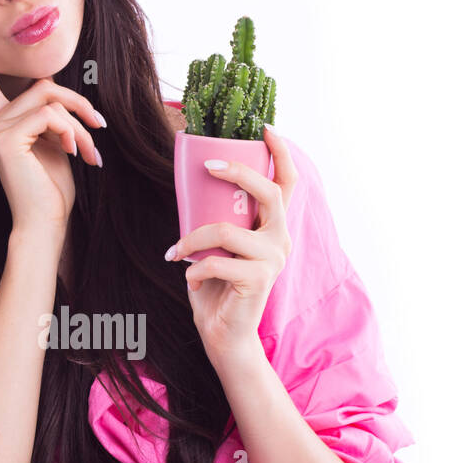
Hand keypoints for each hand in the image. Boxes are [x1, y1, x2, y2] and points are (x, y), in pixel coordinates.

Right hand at [0, 31, 104, 235]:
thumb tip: (56, 86)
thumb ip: (51, 114)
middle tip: (99, 130)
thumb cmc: (51, 188)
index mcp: (0, 122)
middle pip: (44, 86)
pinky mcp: (6, 137)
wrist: (44, 222)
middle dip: (78, 106)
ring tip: (90, 152)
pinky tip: (75, 152)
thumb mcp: (54, 142)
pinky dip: (70, 131)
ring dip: (79, 125)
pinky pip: (48, 115)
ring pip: (50, 100)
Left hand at [165, 125, 298, 358]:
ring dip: (192, 240)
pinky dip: (195, 270)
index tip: (265, 128)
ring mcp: (273, 259)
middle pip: (269, 192)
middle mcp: (280, 238)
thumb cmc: (216, 287)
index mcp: (273, 226)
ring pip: (228, 230)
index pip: (287, 183)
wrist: (223, 333)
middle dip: (238, 172)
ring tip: (175, 252)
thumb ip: (217, 219)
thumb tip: (193, 182)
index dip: (281, 154)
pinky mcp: (259, 280)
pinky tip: (190, 281)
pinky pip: (218, 262)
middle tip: (209, 166)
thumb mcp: (217, 246)